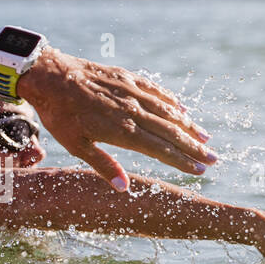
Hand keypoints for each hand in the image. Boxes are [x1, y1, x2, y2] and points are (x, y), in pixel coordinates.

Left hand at [17, 48, 215, 189]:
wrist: (50, 74)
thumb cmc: (60, 114)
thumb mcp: (76, 145)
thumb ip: (103, 165)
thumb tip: (125, 189)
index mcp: (121, 130)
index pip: (160, 149)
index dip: (182, 160)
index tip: (200, 169)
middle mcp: (132, 110)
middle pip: (170, 131)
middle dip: (194, 146)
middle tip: (214, 158)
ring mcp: (132, 92)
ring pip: (168, 110)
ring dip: (188, 125)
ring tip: (205, 137)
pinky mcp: (128, 78)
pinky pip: (156, 90)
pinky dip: (172, 101)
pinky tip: (183, 109)